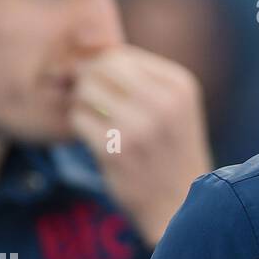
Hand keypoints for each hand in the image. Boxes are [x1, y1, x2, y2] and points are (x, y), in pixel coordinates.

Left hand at [69, 45, 212, 247]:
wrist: (181, 204)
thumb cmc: (171, 150)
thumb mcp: (173, 107)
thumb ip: (140, 79)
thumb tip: (86, 55)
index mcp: (180, 84)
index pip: (123, 54)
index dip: (101, 66)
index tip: (98, 85)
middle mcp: (163, 100)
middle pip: (102, 66)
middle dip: (87, 79)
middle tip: (88, 99)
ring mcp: (140, 125)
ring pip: (86, 90)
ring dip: (82, 103)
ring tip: (96, 120)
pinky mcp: (116, 149)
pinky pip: (78, 119)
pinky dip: (79, 126)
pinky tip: (95, 139)